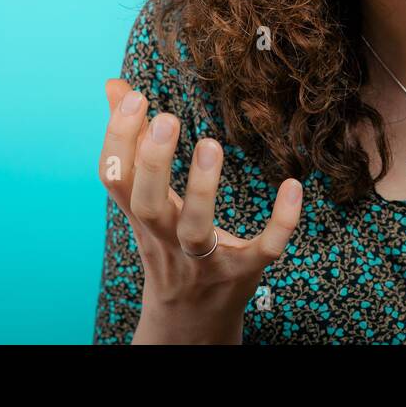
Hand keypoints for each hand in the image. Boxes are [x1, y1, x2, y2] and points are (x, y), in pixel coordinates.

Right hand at [98, 78, 301, 343]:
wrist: (190, 321)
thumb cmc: (168, 243)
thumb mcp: (146, 198)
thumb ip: (133, 141)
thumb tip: (113, 85)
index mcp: (143, 215)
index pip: (116, 179)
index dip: (119, 140)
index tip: (134, 96)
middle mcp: (168, 238)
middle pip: (150, 205)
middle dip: (154, 164)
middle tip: (166, 119)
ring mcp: (206, 260)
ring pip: (199, 230)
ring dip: (203, 190)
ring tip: (211, 144)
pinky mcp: (245, 272)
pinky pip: (264, 250)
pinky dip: (281, 222)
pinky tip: (293, 186)